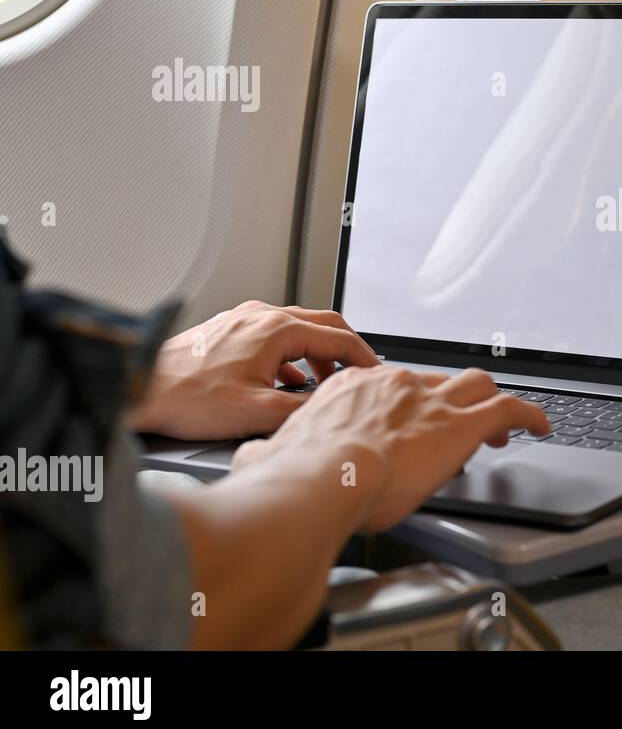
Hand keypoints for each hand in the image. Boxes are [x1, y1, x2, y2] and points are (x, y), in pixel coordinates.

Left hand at [132, 300, 379, 438]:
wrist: (138, 389)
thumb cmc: (188, 399)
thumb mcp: (256, 412)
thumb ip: (304, 408)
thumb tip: (333, 407)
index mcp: (276, 329)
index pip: (338, 337)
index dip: (364, 357)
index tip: (377, 373)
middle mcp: (261, 316)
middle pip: (322, 323)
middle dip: (345, 349)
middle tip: (360, 372)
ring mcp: (243, 320)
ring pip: (297, 328)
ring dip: (317, 353)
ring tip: (325, 382)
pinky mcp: (228, 330)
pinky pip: (274, 335)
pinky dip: (292, 355)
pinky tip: (287, 381)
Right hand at [230, 366, 548, 531]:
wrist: (321, 481)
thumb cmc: (293, 477)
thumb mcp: (266, 457)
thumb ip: (265, 454)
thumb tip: (252, 459)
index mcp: (349, 390)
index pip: (386, 388)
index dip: (402, 406)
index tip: (403, 423)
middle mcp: (394, 386)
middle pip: (435, 380)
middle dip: (447, 400)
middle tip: (454, 424)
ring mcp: (431, 401)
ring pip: (476, 386)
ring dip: (489, 403)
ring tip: (500, 425)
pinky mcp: (463, 424)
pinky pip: (510, 409)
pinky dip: (530, 415)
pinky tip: (541, 426)